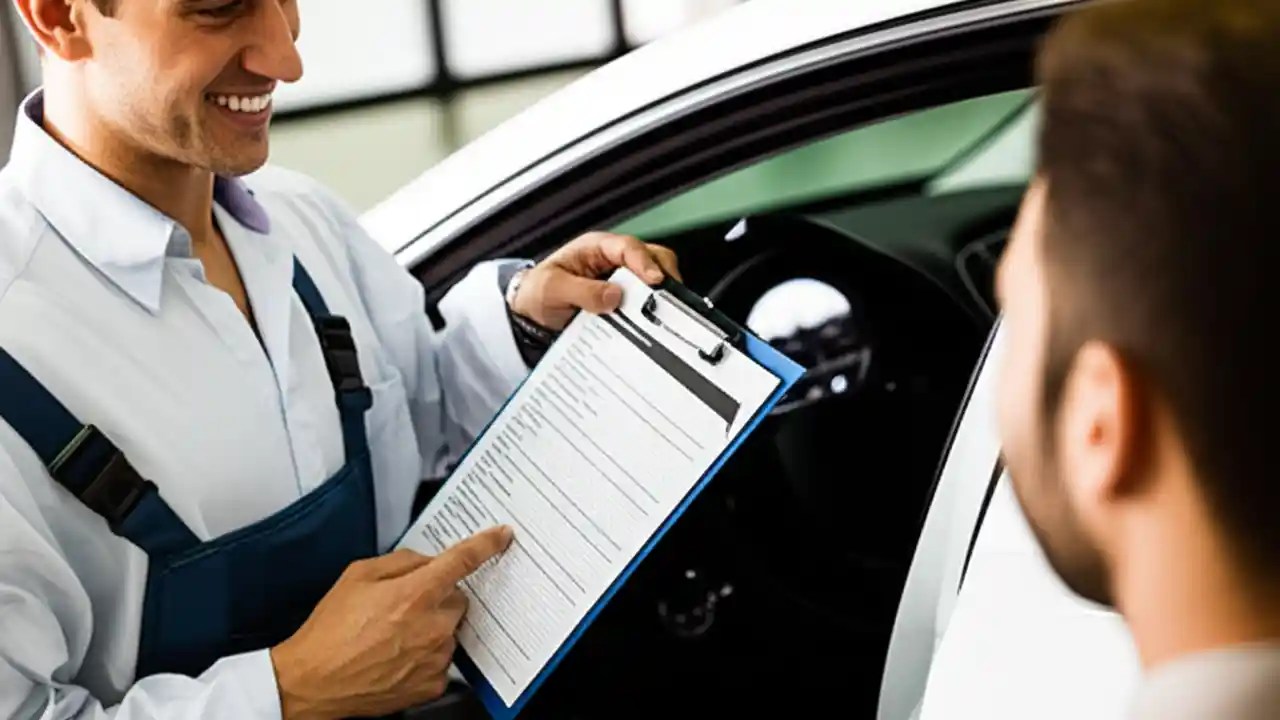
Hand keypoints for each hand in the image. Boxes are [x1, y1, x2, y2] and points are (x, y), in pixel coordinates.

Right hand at [270, 526, 513, 719]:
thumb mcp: (358, 575)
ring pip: (451, 629)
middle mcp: (433, 626)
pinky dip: (426, 655)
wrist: (313, 682)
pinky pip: (442, 659)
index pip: (463, 560)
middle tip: (402, 606)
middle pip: (457, 598)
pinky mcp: (433, 684)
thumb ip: (401, 561)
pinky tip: (397, 656)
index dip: (487, 544)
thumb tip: (426, 561)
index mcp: (415, 594)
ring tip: (392, 635)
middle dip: (437, 596)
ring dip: (432, 627)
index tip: (501, 536)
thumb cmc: (329, 631)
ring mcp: (436, 658)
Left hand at [511, 231, 680, 330]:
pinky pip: (645, 304)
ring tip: (663, 315)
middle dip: (663, 276)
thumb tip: (615, 296)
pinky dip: (651, 313)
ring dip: (660, 297)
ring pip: (654, 282)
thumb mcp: (553, 289)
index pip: (628, 247)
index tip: (655, 280)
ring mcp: (622, 283)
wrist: (531, 316)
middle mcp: (614, 262)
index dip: (644, 261)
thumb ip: (583, 291)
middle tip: (667, 299)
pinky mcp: (624, 303)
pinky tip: (651, 326)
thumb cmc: (538, 293)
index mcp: (596, 249)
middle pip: (653, 259)